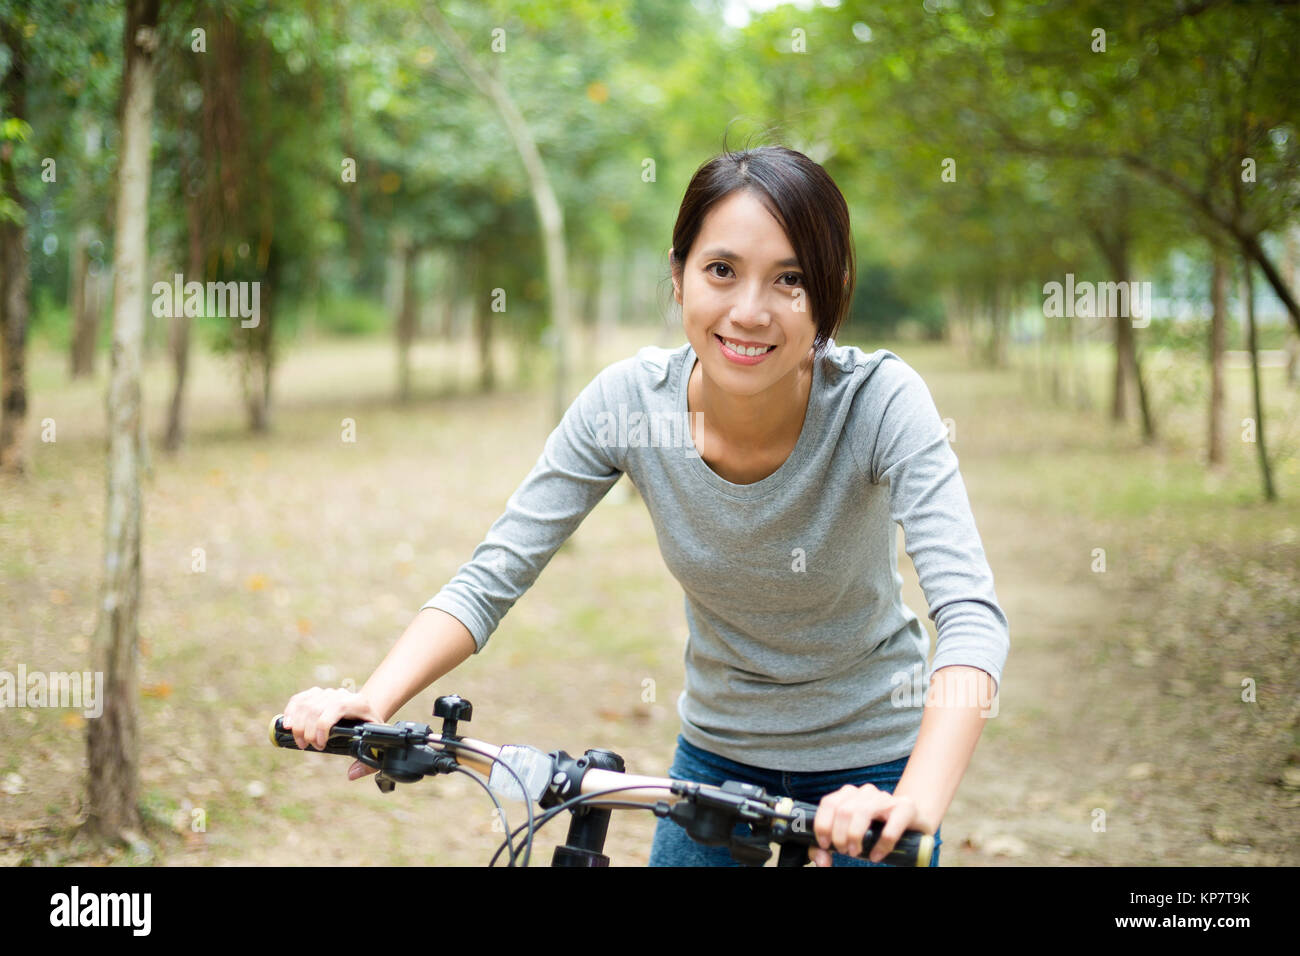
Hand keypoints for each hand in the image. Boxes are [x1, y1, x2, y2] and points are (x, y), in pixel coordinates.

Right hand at [281, 686, 382, 780]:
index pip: (336, 707)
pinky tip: (287, 724)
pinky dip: (291, 711)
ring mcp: (328, 693)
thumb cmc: (370, 732)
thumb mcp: (376, 745)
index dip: (323, 726)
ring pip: (306, 703)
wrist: (366, 712)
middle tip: (307, 746)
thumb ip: (368, 764)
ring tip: (300, 741)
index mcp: (359, 704)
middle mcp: (343, 695)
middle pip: (316, 707)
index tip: (321, 746)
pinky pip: (300, 699)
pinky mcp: (317, 693)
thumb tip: (351, 774)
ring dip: (297, 724)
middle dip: (307, 730)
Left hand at [808, 783, 923, 866]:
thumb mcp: (853, 834)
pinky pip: (889, 827)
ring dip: (855, 836)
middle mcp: (866, 792)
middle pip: (843, 810)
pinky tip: (876, 855)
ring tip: (855, 852)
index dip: (823, 825)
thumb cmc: (878, 829)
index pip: (829, 803)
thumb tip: (822, 861)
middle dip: (839, 835)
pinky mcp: (905, 807)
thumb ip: (833, 845)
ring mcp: (886, 798)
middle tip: (844, 851)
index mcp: (850, 794)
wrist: (914, 821)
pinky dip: (881, 845)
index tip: (825, 844)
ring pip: (862, 812)